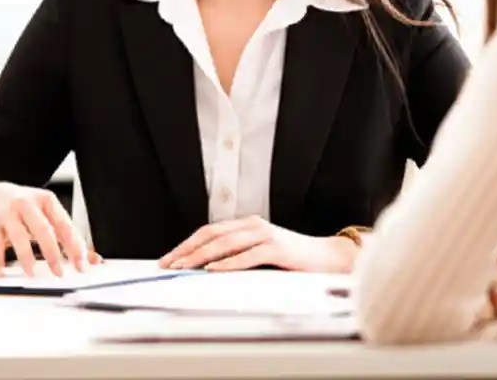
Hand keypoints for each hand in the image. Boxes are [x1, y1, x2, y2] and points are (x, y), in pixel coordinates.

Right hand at [0, 182, 99, 277]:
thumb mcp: (48, 215)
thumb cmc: (26, 209)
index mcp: (46, 200)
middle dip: (53, 253)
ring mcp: (8, 213)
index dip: (74, 246)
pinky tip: (2, 271)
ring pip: (19, 237)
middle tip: (59, 273)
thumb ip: (68, 236)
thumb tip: (93, 260)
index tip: (81, 265)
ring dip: (26, 258)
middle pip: (43, 229)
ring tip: (31, 274)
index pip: (64, 225)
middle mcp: (27, 204)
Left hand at [159, 216, 356, 272]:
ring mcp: (265, 234)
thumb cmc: (293, 259)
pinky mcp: (277, 248)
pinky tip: (215, 269)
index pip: (208, 232)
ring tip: (184, 267)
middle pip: (211, 234)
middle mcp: (252, 225)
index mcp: (246, 226)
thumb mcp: (259, 255)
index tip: (169, 259)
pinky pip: (248, 255)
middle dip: (186, 250)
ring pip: (225, 243)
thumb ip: (237, 257)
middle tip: (168, 264)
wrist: (328, 258)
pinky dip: (229, 263)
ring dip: (201, 256)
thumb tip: (206, 271)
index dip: (187, 245)